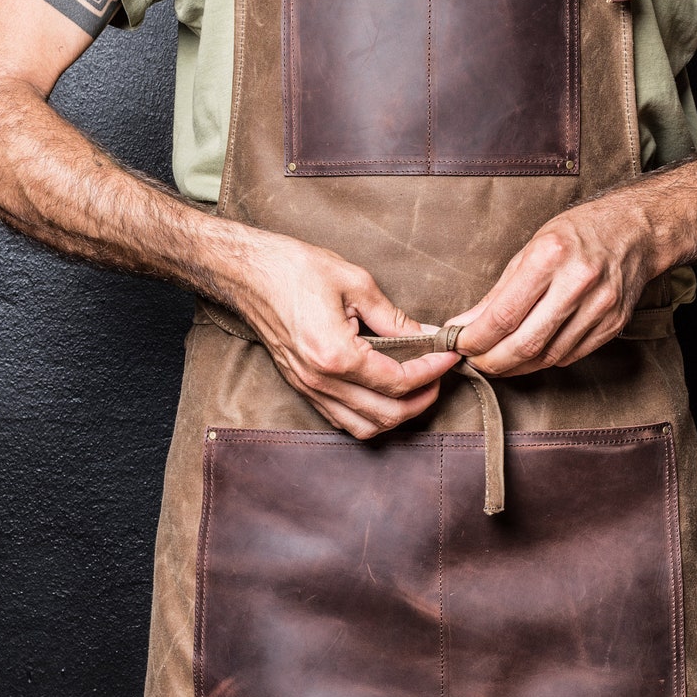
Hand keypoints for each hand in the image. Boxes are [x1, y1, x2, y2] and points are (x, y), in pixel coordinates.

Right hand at [224, 230, 459, 437]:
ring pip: (363, 426)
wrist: (248, 274)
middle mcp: (321, 381)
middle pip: (385, 415)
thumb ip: (393, 317)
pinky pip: (341, 418)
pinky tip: (384, 393)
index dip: (431, 370)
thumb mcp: (354, 282)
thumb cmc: (293, 270)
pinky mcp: (301, 386)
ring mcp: (308, 388)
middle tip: (439, 376)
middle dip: (421, 399)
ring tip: (416, 389)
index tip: (449, 355)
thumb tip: (424, 335)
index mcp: (336, 355)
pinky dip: (369, 415)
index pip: (398, 381)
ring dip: (396, 414)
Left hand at [445, 191, 657, 376]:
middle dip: (491, 361)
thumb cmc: (577, 234)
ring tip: (497, 360)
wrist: (634, 230)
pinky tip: (529, 355)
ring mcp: (600, 306)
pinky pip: (570, 356)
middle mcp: (577, 282)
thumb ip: (497, 293)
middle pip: (525, 343)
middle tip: (473, 361)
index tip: (458, 345)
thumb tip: (465, 326)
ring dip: (515, 366)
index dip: (475, 339)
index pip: (503, 315)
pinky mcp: (613, 324)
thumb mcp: (530, 250)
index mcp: (550, 256)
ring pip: (548, 357)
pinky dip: (543, 361)